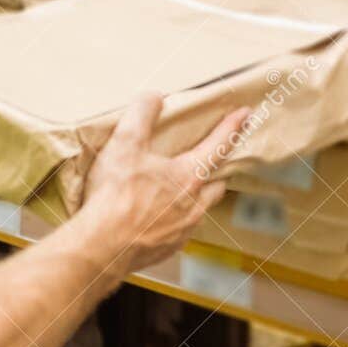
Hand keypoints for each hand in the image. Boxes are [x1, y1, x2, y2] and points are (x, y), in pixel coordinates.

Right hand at [74, 93, 251, 273]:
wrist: (102, 248)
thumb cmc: (115, 197)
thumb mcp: (125, 144)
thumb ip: (142, 114)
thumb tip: (154, 98)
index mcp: (188, 176)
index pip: (219, 145)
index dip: (232, 127)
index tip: (245, 115)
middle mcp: (193, 204)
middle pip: (216, 183)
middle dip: (216, 170)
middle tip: (212, 160)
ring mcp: (183, 230)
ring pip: (200, 209)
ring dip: (196, 197)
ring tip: (181, 190)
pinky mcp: (168, 248)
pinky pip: (180, 230)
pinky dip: (175, 220)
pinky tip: (157, 217)